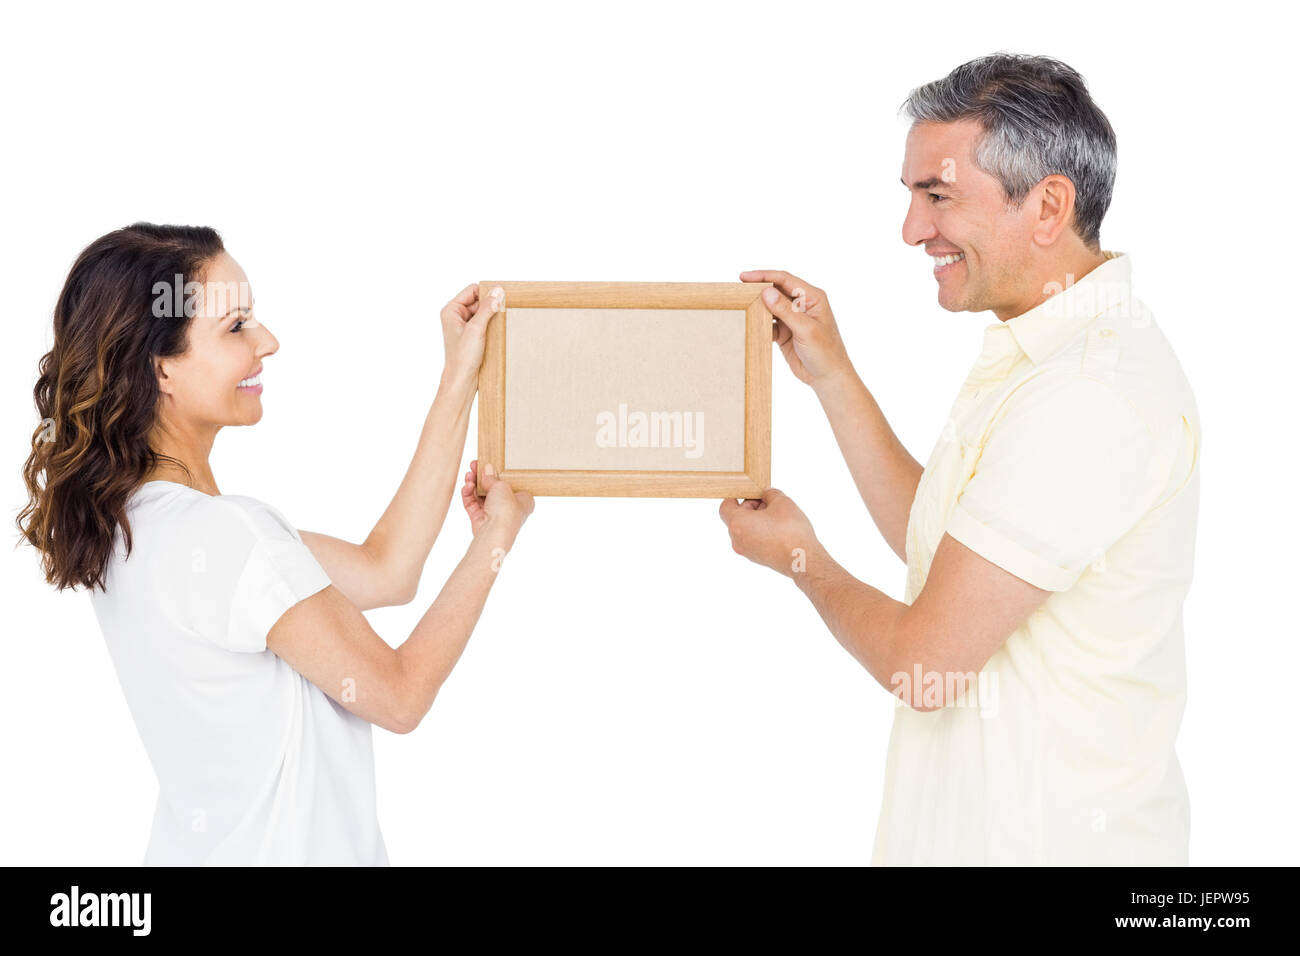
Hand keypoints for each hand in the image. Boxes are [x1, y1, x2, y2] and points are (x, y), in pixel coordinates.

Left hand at [440, 284, 503, 384]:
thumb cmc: (462, 357)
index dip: (486, 293)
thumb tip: (497, 292)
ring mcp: (464, 325)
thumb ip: (487, 308)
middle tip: (498, 316)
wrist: (462, 379)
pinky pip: (485, 323)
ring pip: (483, 312)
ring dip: (491, 317)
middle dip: (490, 307)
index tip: (499, 299)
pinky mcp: (472, 334)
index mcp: (451, 310)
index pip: (472, 290)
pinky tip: (495, 333)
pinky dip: (492, 325)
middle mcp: (456, 316)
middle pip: (478, 300)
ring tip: (493, 328)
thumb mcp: (476, 329)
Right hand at [461, 459, 533, 545]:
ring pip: (481, 495)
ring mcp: (494, 513)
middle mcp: (510, 507)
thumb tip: (486, 468)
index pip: (511, 483)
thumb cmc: (507, 509)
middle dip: (482, 476)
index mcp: (523, 500)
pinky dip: (469, 494)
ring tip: (468, 474)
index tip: (489, 463)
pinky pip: (473, 503)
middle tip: (474, 465)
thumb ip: (492, 477)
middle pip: (494, 488)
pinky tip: (467, 486)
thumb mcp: (502, 486)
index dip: (499, 473)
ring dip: (474, 484)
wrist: (495, 531)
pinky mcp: (480, 519)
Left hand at [719, 488, 819, 578]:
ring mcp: (746, 551)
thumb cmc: (791, 532)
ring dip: (757, 519)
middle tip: (769, 503)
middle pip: (736, 517)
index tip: (750, 493)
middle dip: (751, 507)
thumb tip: (766, 494)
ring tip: (776, 516)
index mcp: (737, 524)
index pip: (725, 506)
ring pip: (745, 529)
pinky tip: (778, 529)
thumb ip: (770, 493)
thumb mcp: (782, 502)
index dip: (736, 497)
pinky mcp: (756, 558)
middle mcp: (737, 539)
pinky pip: (753, 539)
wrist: (803, 560)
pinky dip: (761, 531)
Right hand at [739, 270, 850, 385]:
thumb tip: (766, 292)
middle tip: (738, 292)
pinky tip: (751, 326)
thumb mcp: (806, 329)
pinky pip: (768, 324)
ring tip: (741, 308)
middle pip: (775, 290)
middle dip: (757, 290)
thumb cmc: (826, 351)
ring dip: (757, 308)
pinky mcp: (785, 332)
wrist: (828, 377)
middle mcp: (802, 305)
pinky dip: (759, 324)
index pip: (785, 280)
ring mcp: (792, 319)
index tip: (744, 277)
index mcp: (812, 298)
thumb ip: (785, 310)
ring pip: (770, 307)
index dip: (764, 276)